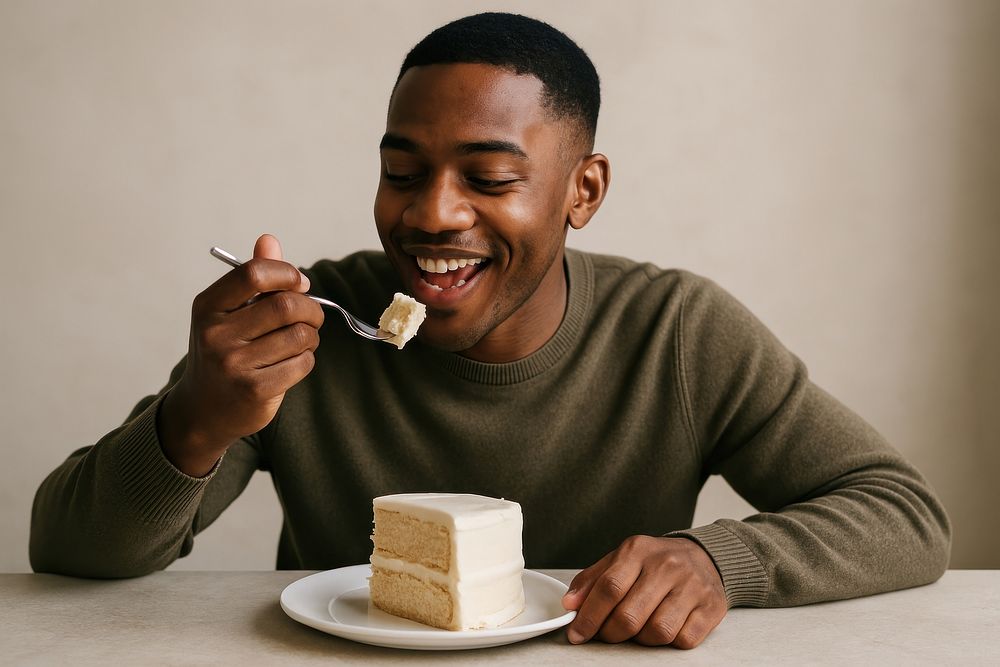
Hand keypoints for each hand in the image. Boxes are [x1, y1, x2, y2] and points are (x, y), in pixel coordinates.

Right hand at [158, 234, 323, 475]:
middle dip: (310, 308)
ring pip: (299, 336)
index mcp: (208, 307)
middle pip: (285, 305)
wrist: (204, 409)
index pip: (254, 274)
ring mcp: (234, 364)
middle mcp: (216, 334)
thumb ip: (252, 278)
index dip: (287, 274)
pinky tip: (293, 362)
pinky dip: (307, 359)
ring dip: (311, 336)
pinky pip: (302, 364)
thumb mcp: (227, 312)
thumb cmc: (223, 351)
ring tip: (301, 340)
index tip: (299, 284)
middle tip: (311, 316)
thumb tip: (269, 240)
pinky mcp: (254, 390)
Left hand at [561, 535, 726, 647]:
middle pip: (630, 615)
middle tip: (607, 635)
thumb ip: (592, 580)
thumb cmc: (655, 562)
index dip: (589, 616)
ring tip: (639, 629)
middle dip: (611, 634)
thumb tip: (569, 605)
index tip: (577, 634)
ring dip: (642, 640)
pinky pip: (684, 640)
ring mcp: (692, 586)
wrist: (704, 556)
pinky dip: (670, 642)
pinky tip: (666, 628)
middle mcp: (667, 565)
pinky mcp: (711, 606)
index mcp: (638, 550)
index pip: (608, 588)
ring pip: (657, 631)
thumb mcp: (622, 560)